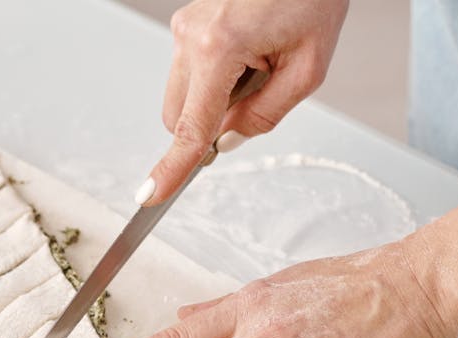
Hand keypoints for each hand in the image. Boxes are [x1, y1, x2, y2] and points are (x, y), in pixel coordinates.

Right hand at [136, 0, 348, 205]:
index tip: (151, 195)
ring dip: (216, 97)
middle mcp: (190, 36)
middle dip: (210, 123)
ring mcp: (184, 27)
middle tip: (260, 93)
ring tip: (259, 62)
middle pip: (179, 116)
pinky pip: (189, 71)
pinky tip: (248, 50)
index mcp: (219, 48)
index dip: (172, 167)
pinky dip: (215, 77)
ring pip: (182, 95)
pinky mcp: (187, 22)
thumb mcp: (307, 69)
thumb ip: (265, 114)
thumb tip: (229, 140)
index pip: (191, 127)